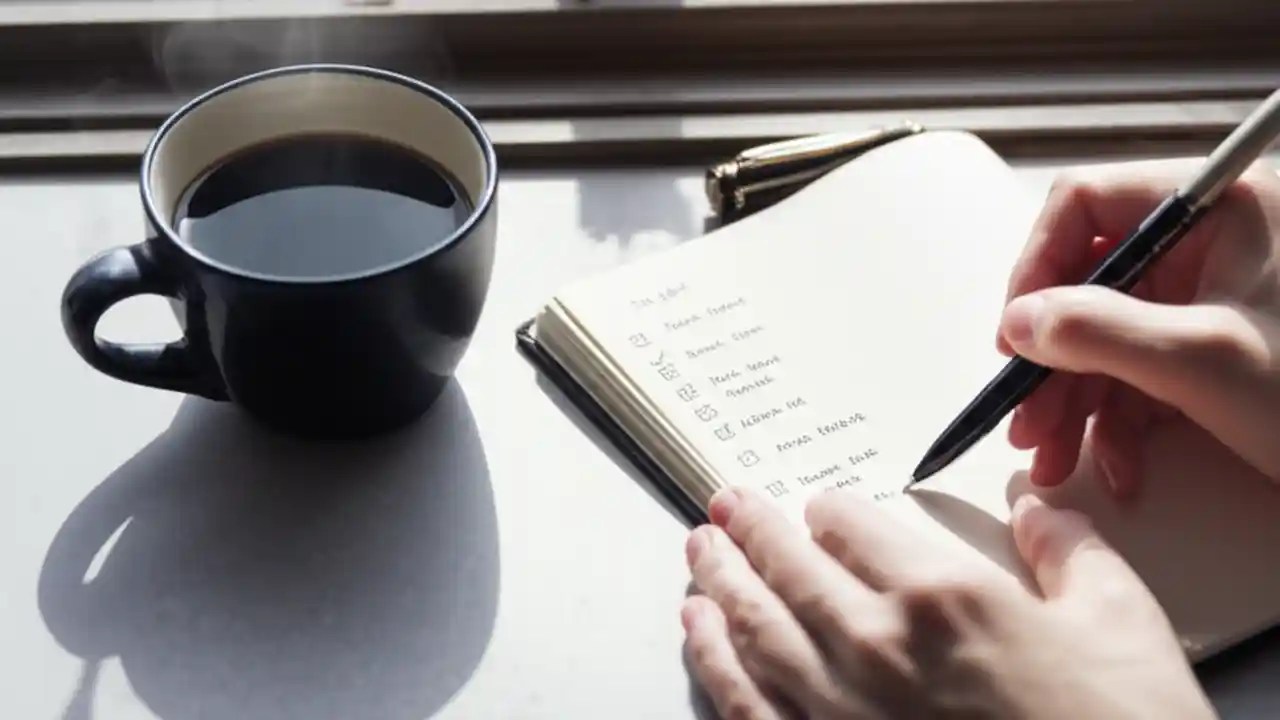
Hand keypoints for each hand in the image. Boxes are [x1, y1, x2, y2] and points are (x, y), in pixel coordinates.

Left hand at [682, 487, 1215, 719]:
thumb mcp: (1121, 620)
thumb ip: (1070, 549)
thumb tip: (1039, 509)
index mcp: (940, 595)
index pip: (851, 524)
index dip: (830, 509)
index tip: (821, 507)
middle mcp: (876, 644)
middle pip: (788, 566)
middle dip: (750, 529)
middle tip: (724, 505)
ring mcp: (842, 707)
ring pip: (755, 626)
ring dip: (718, 580)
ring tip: (698, 550)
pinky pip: (747, 701)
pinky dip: (714, 659)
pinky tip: (698, 632)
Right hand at [996, 159, 1279, 496]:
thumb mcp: (1204, 363)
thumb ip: (1099, 331)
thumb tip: (1020, 321)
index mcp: (1222, 206)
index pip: (1086, 202)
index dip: (1037, 268)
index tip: (1016, 335)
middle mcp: (1213, 241)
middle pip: (1093, 282)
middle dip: (1055, 362)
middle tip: (1026, 419)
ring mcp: (1216, 296)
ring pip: (1111, 335)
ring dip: (1077, 403)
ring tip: (1053, 460)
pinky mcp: (1219, 347)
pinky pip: (1145, 371)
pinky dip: (1122, 421)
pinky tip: (1116, 467)